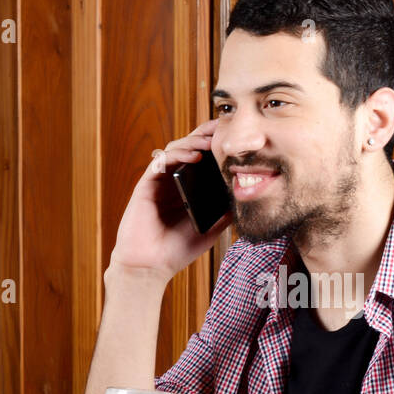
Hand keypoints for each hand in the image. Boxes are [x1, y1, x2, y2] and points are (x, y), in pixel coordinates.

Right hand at [108, 120, 231, 280]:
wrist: (151, 266)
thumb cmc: (177, 250)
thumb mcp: (210, 229)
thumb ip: (224, 213)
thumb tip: (247, 198)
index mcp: (187, 188)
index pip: (201, 158)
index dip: (214, 143)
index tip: (233, 134)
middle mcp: (173, 180)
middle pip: (189, 147)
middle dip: (205, 134)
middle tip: (223, 126)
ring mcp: (159, 181)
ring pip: (175, 149)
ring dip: (193, 141)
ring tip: (210, 141)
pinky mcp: (146, 185)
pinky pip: (161, 162)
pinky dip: (176, 155)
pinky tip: (193, 156)